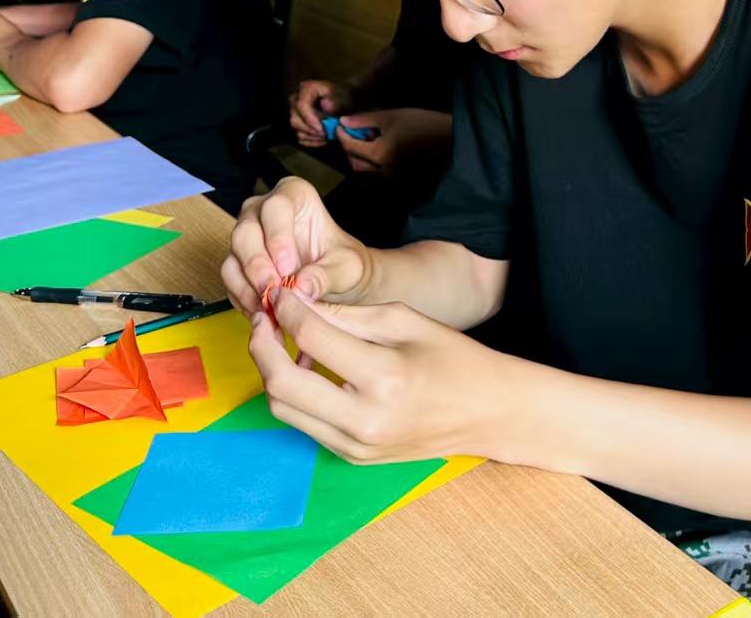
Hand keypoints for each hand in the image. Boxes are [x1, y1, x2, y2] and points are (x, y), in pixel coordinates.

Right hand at [222, 175, 372, 313]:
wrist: (337, 284)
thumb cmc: (343, 264)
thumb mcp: (347, 267)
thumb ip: (327, 275)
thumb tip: (301, 286)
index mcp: (294, 195)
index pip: (276, 207)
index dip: (278, 238)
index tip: (288, 268)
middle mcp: (263, 211)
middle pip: (245, 231)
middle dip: (257, 265)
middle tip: (273, 291)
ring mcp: (247, 237)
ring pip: (232, 257)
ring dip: (247, 287)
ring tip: (269, 308)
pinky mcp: (238, 264)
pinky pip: (230, 281)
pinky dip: (243, 299)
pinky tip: (263, 313)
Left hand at [250, 291, 505, 462]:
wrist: (489, 413)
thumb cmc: (455, 359)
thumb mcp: (407, 321)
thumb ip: (349, 314)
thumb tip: (299, 305)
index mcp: (384, 377)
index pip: (311, 337)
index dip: (287, 309)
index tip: (280, 292)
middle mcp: (365, 419)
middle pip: (281, 383)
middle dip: (261, 344)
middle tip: (265, 318)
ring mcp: (357, 445)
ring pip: (283, 409)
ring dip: (272, 371)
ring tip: (282, 341)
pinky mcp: (353, 457)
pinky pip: (305, 424)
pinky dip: (296, 394)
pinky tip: (307, 369)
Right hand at [289, 79, 359, 147]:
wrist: (343, 102)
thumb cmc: (344, 98)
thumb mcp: (345, 98)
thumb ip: (337, 102)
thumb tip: (325, 104)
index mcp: (307, 88)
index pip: (301, 105)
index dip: (310, 119)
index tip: (323, 129)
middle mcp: (295, 99)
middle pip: (295, 120)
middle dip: (313, 130)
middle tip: (328, 133)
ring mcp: (294, 112)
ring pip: (297, 130)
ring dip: (314, 137)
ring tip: (329, 135)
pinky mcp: (297, 124)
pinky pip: (300, 138)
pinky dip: (313, 141)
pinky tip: (325, 137)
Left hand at [336, 108, 451, 177]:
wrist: (451, 140)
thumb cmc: (422, 124)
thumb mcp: (392, 117)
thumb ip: (365, 120)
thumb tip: (343, 122)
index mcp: (379, 154)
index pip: (349, 147)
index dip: (341, 134)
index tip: (339, 125)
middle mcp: (383, 170)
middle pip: (354, 163)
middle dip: (349, 148)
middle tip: (353, 132)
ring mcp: (392, 177)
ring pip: (366, 170)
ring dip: (361, 156)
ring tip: (369, 139)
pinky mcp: (400, 179)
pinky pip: (378, 172)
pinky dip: (374, 161)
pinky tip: (382, 147)